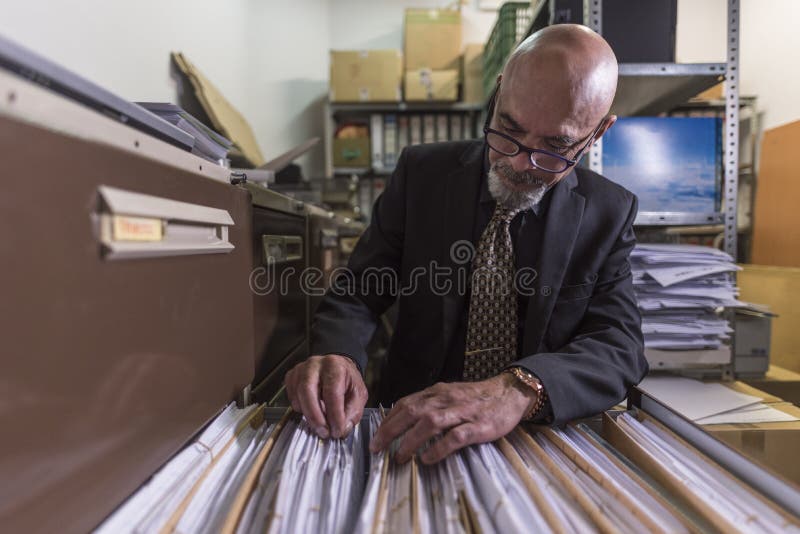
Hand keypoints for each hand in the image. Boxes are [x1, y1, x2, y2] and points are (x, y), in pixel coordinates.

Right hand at [284, 354, 367, 438]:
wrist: (337, 367)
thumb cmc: (347, 380)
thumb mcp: (358, 395)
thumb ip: (352, 412)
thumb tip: (342, 429)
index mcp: (335, 366)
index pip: (332, 392)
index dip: (334, 415)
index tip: (337, 431)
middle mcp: (315, 364)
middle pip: (307, 390)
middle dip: (315, 416)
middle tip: (323, 432)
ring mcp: (301, 369)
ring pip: (297, 394)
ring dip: (308, 414)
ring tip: (319, 425)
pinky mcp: (292, 376)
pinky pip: (291, 396)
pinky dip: (299, 408)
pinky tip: (310, 411)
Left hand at [369, 373, 537, 463]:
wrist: (509, 393)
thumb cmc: (478, 398)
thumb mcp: (450, 394)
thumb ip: (431, 404)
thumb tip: (405, 420)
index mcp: (437, 392)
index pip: (405, 403)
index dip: (388, 420)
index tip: (376, 436)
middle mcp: (446, 399)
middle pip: (411, 411)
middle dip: (390, 430)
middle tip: (377, 448)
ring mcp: (462, 412)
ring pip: (430, 423)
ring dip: (411, 440)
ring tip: (400, 457)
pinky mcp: (478, 426)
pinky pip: (455, 437)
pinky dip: (439, 448)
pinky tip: (428, 459)